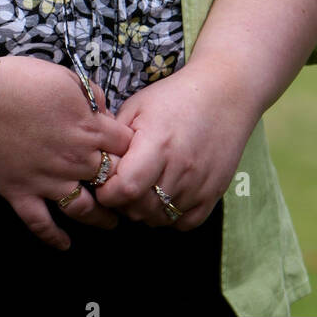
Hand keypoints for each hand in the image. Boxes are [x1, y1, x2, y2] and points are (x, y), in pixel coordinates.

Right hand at [0, 56, 134, 249]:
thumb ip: (91, 94)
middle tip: (129, 194)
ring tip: (110, 223)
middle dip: (123, 187)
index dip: (132, 149)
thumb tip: (104, 111)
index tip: (132, 153)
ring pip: (84, 210)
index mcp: (89, 129)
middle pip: (113, 182)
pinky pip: (41, 224)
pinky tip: (65, 245)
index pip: (127, 146)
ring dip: (101, 219)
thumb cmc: (20, 80)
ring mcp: (48, 181)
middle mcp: (75, 161)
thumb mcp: (65, 76)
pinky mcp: (21, 194)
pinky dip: (54, 237)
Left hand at [94, 59, 261, 230]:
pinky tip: (163, 198)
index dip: (108, 192)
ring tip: (140, 190)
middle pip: (141, 208)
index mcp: (157, 144)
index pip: (125, 188)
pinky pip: (185, 222)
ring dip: (144, 211)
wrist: (224, 94)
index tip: (103, 183)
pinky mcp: (214, 192)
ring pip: (161, 218)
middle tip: (119, 187)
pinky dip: (170, 217)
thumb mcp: (136, 106)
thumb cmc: (174, 96)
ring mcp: (199, 184)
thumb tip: (92, 161)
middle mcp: (180, 168)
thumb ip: (113, 136)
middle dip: (122, 203)